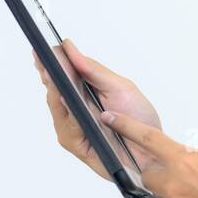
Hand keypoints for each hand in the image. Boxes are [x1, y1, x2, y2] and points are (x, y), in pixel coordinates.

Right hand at [35, 38, 164, 179]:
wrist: (153, 150)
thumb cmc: (139, 119)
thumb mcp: (120, 87)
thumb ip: (94, 70)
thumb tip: (69, 48)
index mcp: (84, 91)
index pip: (61, 73)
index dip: (51, 61)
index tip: (44, 47)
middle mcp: (74, 108)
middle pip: (54, 88)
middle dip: (48, 72)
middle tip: (44, 56)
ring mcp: (72, 126)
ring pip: (56, 105)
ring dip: (55, 89)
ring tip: (51, 71)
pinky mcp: (75, 144)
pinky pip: (68, 126)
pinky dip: (68, 112)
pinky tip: (65, 98)